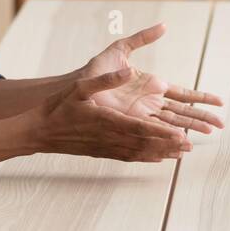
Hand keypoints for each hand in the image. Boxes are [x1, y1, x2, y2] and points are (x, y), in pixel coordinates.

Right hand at [27, 69, 192, 162]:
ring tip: (181, 154)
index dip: (162, 133)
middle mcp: (109, 137)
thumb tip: (129, 71)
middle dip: (168, 145)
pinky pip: (128, 157)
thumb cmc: (59, 107)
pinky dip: (145, 158)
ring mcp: (106, 147)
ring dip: (161, 153)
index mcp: (107, 120)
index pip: (140, 128)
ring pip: (139, 153)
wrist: (39, 131)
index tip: (180, 134)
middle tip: (190, 146)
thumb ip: (107, 80)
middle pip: (145, 143)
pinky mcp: (101, 152)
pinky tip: (157, 159)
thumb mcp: (81, 86)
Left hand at [80, 23, 224, 133]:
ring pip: (172, 124)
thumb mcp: (120, 49)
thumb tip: (164, 26)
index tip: (220, 101)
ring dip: (190, 129)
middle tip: (222, 123)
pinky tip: (180, 146)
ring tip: (209, 134)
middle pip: (183, 111)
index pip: (183, 93)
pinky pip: (153, 133)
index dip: (201, 97)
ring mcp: (141, 115)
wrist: (73, 87)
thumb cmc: (94, 70)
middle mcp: (150, 102)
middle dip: (203, 117)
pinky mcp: (130, 124)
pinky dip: (168, 139)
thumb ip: (142, 38)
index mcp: (152, 85)